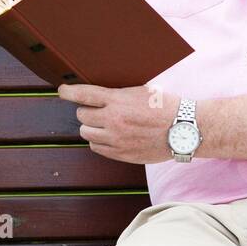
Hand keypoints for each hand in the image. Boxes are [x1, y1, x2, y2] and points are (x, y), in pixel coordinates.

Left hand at [57, 83, 178, 163]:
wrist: (184, 128)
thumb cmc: (166, 106)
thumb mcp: (142, 91)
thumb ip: (119, 93)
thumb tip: (101, 94)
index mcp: (118, 100)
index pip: (84, 94)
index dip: (68, 92)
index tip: (62, 91)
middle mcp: (113, 120)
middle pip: (81, 115)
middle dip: (87, 111)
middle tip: (98, 110)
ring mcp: (116, 139)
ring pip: (86, 133)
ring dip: (92, 127)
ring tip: (105, 124)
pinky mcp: (121, 154)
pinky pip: (97, 148)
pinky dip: (99, 141)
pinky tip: (110, 136)